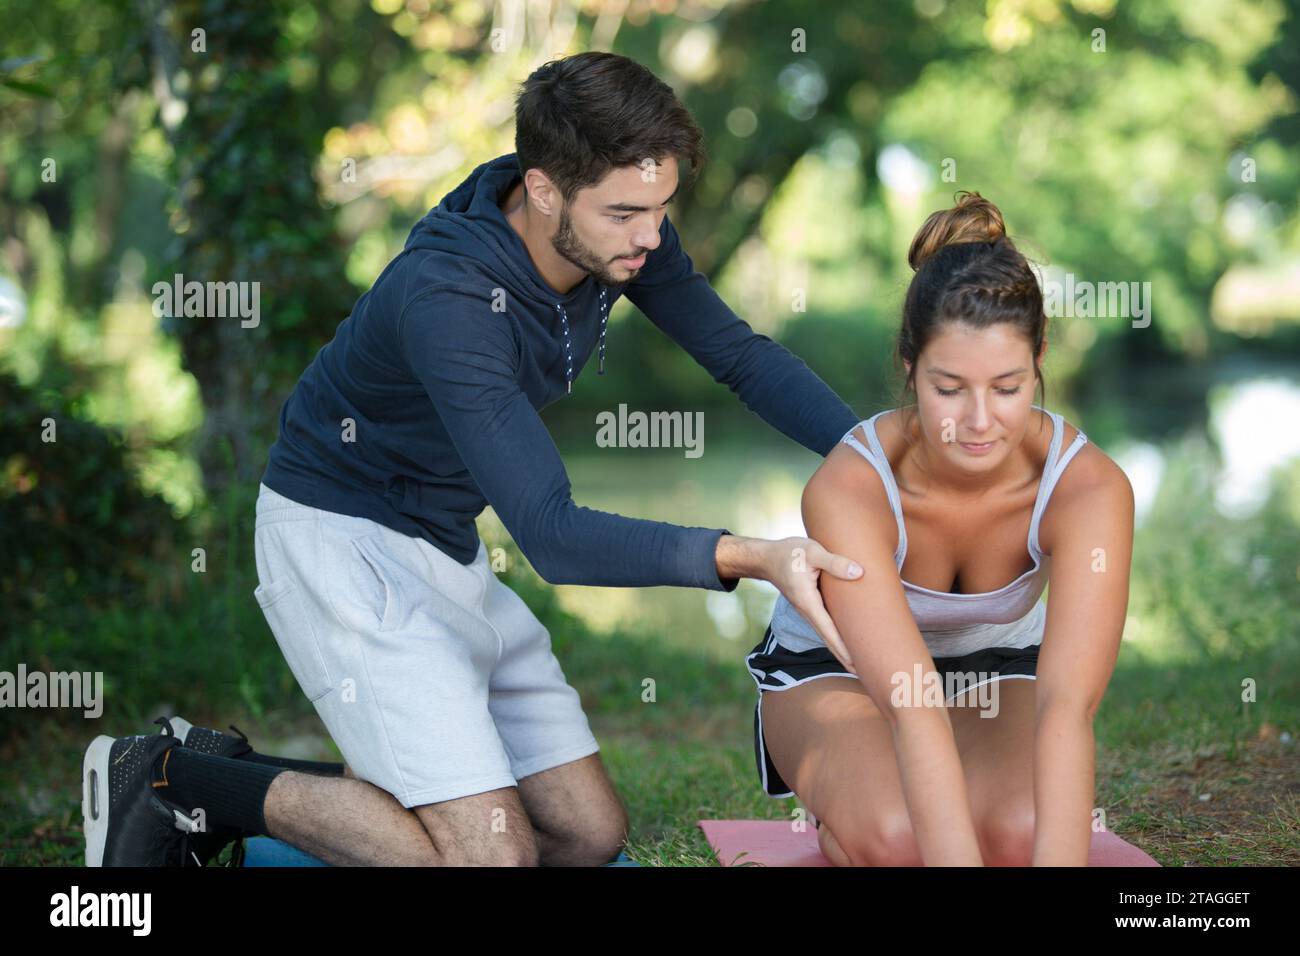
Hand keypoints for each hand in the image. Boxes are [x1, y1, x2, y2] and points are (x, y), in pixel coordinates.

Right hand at [760, 537, 861, 674]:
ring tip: (863, 662)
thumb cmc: (789, 553)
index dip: (844, 649)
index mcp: (809, 603)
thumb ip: (834, 562)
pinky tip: (849, 640)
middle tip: (868, 674)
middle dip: (846, 658)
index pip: (829, 631)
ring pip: (828, 635)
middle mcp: (808, 612)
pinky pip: (827, 626)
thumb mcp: (812, 551)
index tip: (857, 666)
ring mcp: (809, 611)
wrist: (766, 558)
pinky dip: (838, 637)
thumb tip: (859, 573)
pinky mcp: (811, 606)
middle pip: (829, 640)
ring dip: (843, 649)